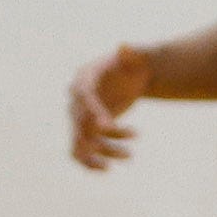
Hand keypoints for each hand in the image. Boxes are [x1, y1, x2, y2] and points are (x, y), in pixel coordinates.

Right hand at [69, 46, 150, 169]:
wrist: (133, 74)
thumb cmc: (136, 61)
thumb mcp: (139, 55)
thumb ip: (134, 52)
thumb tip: (125, 46)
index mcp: (85, 77)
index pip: (83, 95)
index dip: (93, 111)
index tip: (107, 126)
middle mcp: (77, 99)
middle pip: (81, 121)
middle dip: (103, 134)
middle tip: (132, 141)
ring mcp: (80, 116)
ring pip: (82, 140)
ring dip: (102, 151)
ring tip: (130, 156)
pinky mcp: (86, 129)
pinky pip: (81, 150)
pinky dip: (90, 162)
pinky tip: (107, 169)